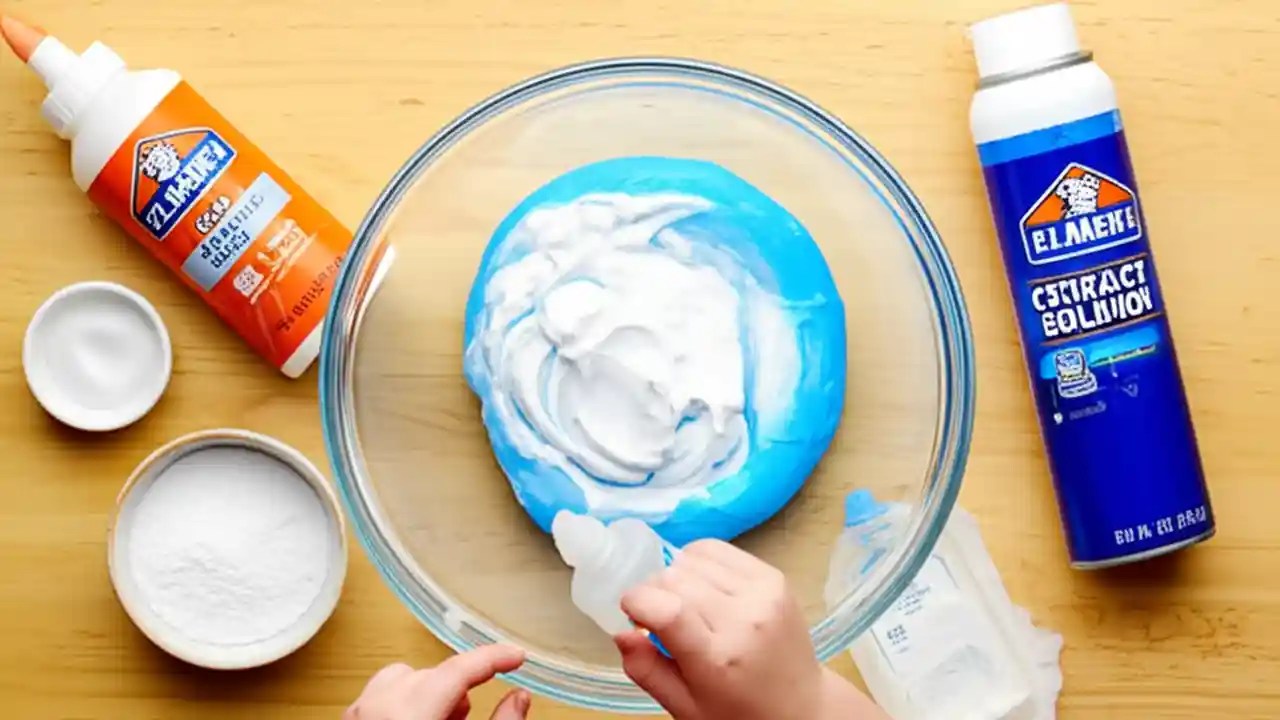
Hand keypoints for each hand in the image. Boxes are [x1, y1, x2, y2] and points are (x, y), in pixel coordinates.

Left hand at [345, 645, 530, 719]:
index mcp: (407, 712)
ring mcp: (355, 716)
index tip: (515, 656)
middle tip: (474, 710)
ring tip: (448, 719)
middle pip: (430, 673)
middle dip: (458, 687)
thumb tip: (518, 699)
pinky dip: (404, 705)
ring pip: (402, 681)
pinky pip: (379, 698)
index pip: (458, 669)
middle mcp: (374, 708)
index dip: (494, 657)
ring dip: (430, 694)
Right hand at [615, 540, 888, 719]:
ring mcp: (762, 594)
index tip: (630, 611)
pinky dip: (699, 561)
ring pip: (692, 559)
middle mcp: (744, 621)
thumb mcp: (684, 707)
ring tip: (685, 603)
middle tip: (658, 615)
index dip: (637, 601)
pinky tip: (703, 586)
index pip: (667, 610)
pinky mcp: (773, 577)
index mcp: (718, 661)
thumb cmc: (737, 712)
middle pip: (674, 578)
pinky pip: (717, 549)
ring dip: (676, 576)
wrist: (800, 705)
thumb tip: (622, 631)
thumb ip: (646, 670)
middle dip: (653, 591)